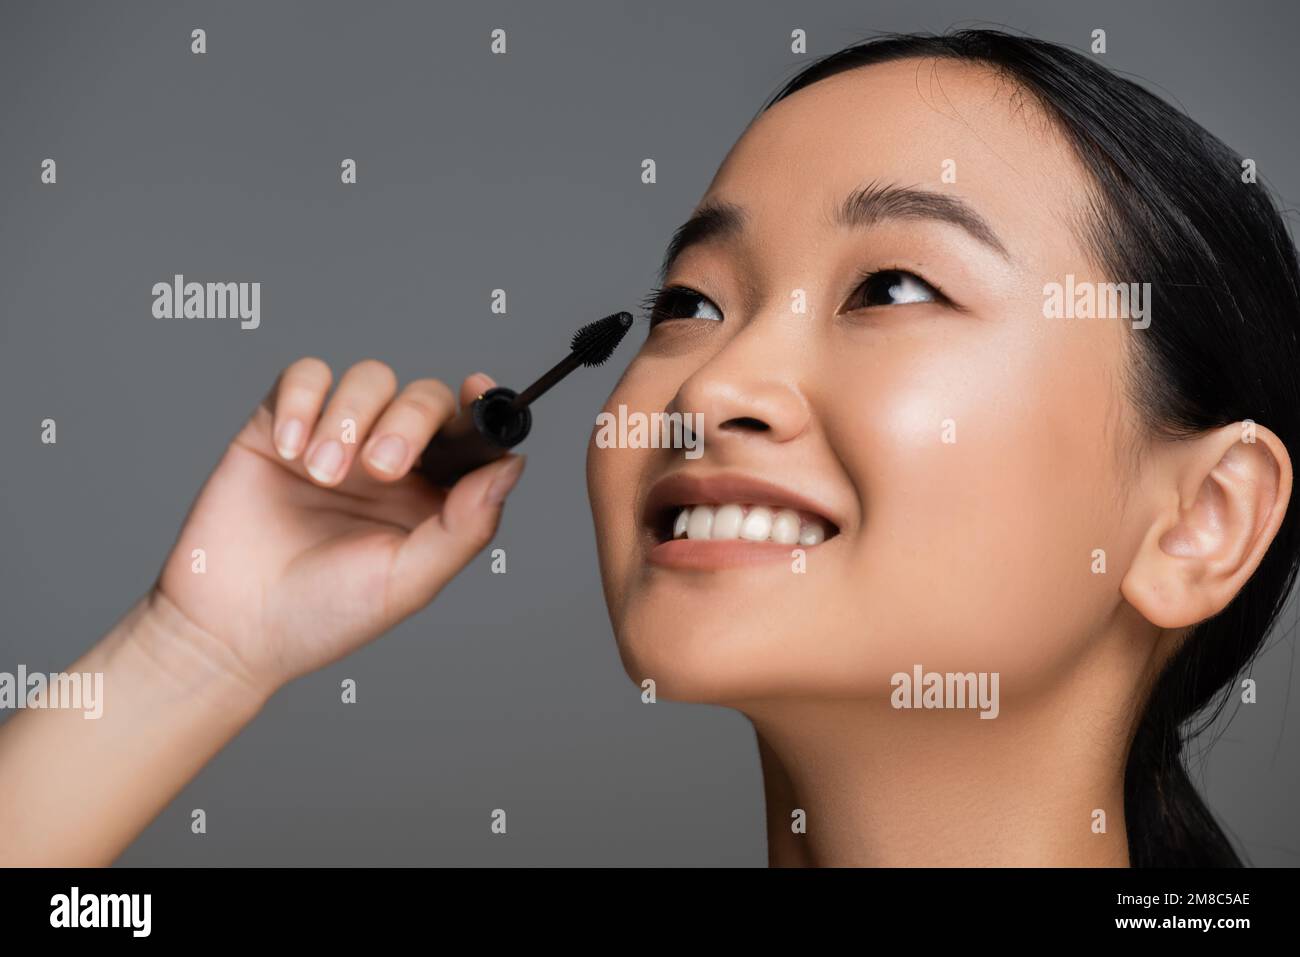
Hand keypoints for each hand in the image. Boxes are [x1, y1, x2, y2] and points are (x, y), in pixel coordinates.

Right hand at [153, 358, 525, 697]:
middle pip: (424, 398)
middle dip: (409, 421)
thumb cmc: (323, 615)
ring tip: (320, 476)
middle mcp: (389, 460)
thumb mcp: (407, 580)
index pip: (470, 435)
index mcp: (431, 495)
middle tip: (380, 469)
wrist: (230, 628)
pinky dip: (304, 400)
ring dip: (350, 419)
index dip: (483, 408)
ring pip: (369, 379)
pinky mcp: (280, 424)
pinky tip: (290, 449)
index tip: (479, 391)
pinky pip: (305, 376)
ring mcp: (336, 438)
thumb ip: (465, 526)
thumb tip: (512, 467)